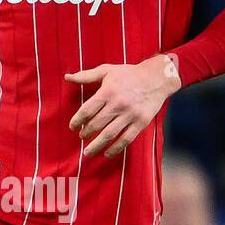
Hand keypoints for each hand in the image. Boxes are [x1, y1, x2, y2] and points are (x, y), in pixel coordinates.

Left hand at [65, 54, 179, 158]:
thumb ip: (86, 75)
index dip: (77, 120)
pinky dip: (115, 149)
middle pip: (96, 124)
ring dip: (96, 145)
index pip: (87, 110)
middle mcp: (118, 104)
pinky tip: (107, 153)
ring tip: (87, 151)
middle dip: (86, 133)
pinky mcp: (141, 122)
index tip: (72, 127)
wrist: (157, 78)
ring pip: (109, 134)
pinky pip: (126, 139)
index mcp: (108, 91)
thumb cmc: (129, 74)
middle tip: (81, 136)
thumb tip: (67, 77)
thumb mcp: (107, 70)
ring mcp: (130, 115)